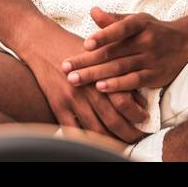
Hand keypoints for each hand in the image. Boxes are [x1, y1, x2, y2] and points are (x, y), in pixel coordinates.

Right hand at [17, 22, 150, 144]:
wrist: (43, 42)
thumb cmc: (74, 47)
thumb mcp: (101, 56)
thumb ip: (120, 77)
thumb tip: (139, 101)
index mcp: (102, 74)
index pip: (125, 102)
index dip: (137, 115)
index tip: (144, 121)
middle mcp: (89, 89)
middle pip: (113, 120)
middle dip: (128, 134)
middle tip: (137, 138)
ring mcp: (72, 99)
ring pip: (96, 130)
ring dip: (111, 141)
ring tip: (121, 145)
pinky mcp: (58, 106)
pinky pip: (73, 131)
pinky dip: (85, 141)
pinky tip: (94, 145)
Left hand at [61, 8, 187, 93]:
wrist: (187, 44)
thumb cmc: (154, 30)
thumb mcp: (138, 20)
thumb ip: (114, 19)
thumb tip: (93, 11)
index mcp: (140, 24)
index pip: (121, 28)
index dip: (104, 35)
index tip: (85, 43)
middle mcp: (146, 41)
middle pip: (113, 52)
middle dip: (87, 60)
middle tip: (65, 67)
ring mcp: (151, 59)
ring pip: (120, 68)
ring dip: (96, 75)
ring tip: (75, 79)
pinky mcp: (155, 76)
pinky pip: (134, 82)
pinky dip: (117, 85)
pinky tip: (101, 88)